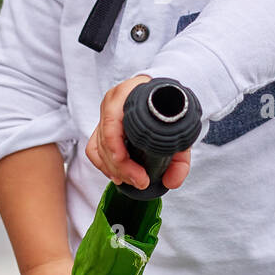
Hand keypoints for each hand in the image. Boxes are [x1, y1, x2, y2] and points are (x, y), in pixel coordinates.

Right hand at [85, 74, 191, 191]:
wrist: (163, 97)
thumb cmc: (169, 108)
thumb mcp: (181, 129)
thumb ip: (180, 159)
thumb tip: (171, 182)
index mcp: (130, 93)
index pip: (113, 120)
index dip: (117, 147)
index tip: (132, 166)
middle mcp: (113, 102)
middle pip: (106, 139)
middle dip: (121, 167)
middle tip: (140, 180)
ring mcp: (105, 114)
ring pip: (98, 147)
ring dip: (113, 169)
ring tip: (132, 180)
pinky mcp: (102, 127)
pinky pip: (94, 149)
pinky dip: (103, 165)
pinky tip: (117, 176)